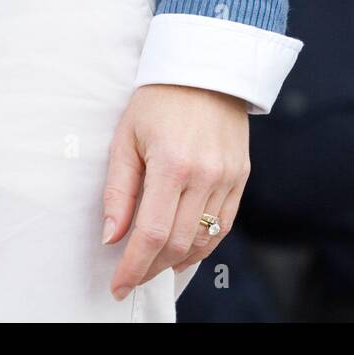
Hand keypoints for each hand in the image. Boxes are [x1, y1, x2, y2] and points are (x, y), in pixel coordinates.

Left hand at [101, 82, 249, 299]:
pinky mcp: (241, 175)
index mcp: (172, 164)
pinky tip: (185, 251)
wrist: (207, 68)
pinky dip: (205, 245)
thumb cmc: (159, 100)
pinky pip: (225, 224)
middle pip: (179, 244)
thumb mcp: (126, 138)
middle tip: (131, 276)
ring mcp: (228, 176)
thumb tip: (112, 237)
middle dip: (151, 269)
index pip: (152, 233)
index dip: (133, 267)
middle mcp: (206, 174)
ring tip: (155, 265)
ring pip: (205, 240)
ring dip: (177, 260)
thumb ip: (118, 191)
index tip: (118, 286)